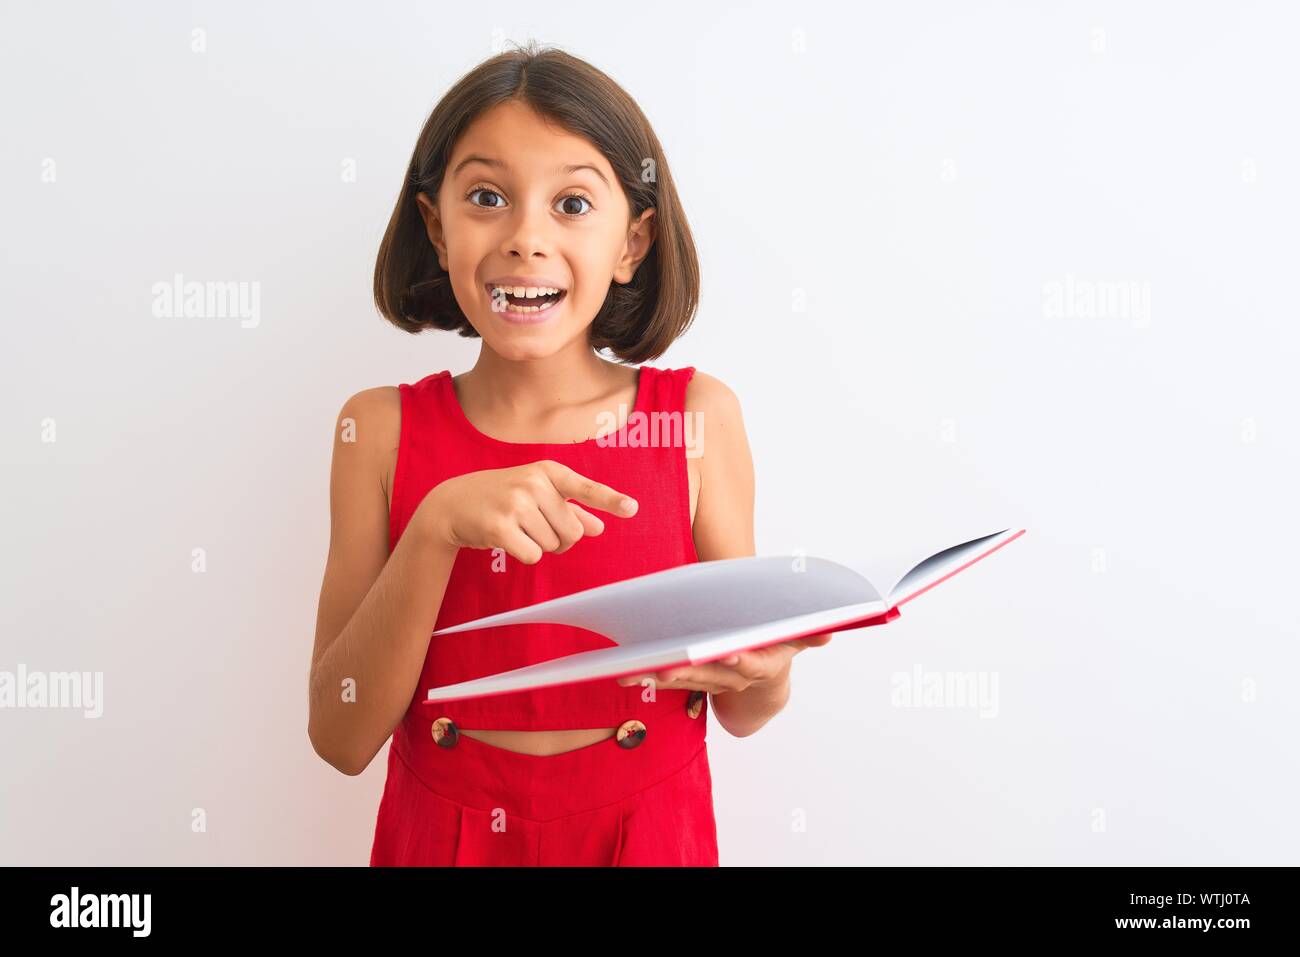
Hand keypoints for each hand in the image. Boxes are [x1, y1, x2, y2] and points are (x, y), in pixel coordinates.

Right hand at [415, 459, 637, 563]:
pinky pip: (533, 555)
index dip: (610, 500)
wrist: (452, 503)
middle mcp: (534, 483)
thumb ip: (569, 510)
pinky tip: (506, 539)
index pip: (584, 488)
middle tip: (532, 526)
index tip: (632, 508)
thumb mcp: (535, 496)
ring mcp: (517, 503)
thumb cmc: (501, 498)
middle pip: (572, 531)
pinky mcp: (501, 526)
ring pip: (553, 545)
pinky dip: (524, 554)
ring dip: (538, 545)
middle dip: (558, 538)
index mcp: (548, 472)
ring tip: (516, 528)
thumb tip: (598, 527)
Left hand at [616, 632, 834, 694]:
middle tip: (666, 664)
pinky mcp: (691, 679)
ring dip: (658, 676)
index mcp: (762, 664)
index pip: (751, 663)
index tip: (728, 652)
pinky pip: (669, 678)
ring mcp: (711, 681)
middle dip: (688, 670)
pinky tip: (625, 671)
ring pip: (684, 680)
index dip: (739, 659)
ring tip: (633, 670)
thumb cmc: (777, 642)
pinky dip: (649, 675)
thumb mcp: (797, 637)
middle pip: (709, 675)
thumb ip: (809, 634)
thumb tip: (829, 633)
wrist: (765, 677)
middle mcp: (735, 678)